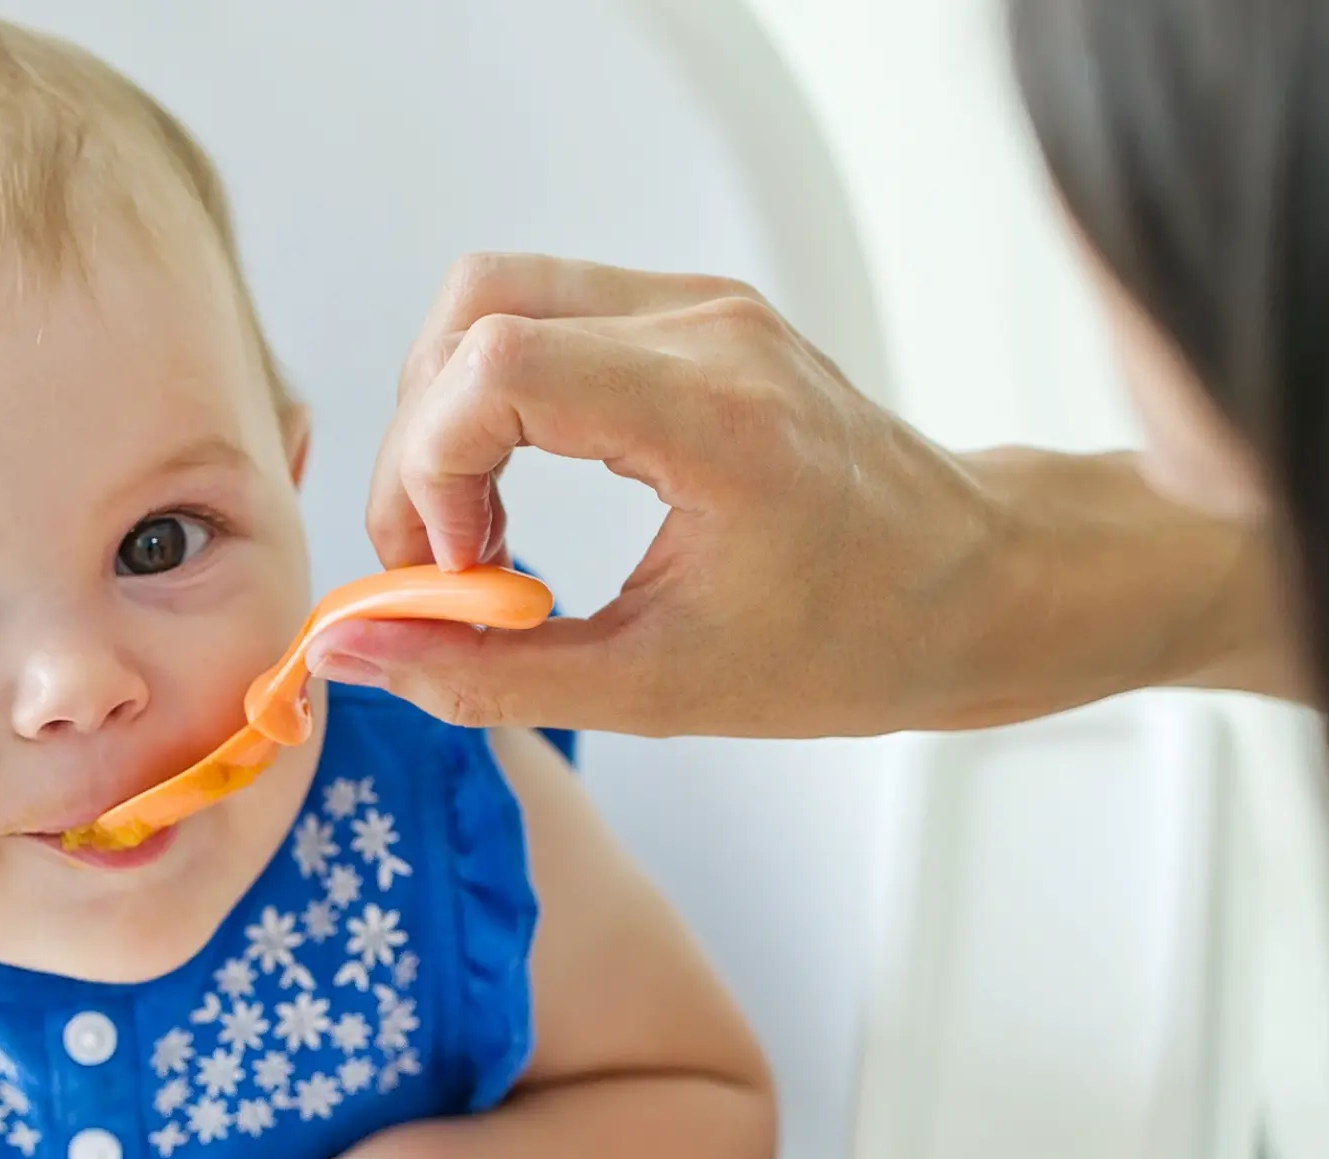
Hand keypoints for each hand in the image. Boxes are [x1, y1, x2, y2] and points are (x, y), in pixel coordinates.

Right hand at [304, 254, 1270, 736]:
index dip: (429, 470)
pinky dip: (495, 400)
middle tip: (443, 559)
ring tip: (476, 529)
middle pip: (474, 310)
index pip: (496, 364)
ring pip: (496, 296)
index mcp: (713, 417)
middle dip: (419, 444)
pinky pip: (544, 315)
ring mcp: (701, 308)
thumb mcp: (656, 692)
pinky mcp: (694, 316)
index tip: (457, 569)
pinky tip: (520, 495)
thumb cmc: (850, 645)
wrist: (973, 585)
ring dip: (446, 415)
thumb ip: (490, 674)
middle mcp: (705, 330)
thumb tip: (354, 650)